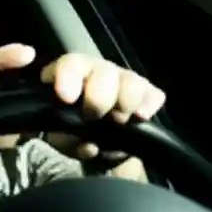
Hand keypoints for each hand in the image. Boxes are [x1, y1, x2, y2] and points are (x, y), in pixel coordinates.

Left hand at [38, 53, 165, 160]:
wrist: (92, 138)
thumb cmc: (67, 129)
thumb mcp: (57, 136)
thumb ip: (65, 140)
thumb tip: (89, 147)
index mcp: (69, 74)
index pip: (69, 64)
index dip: (69, 78)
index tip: (67, 98)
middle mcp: (98, 70)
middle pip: (104, 72)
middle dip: (99, 98)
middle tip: (92, 117)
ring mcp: (125, 79)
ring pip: (131, 81)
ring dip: (125, 103)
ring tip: (118, 121)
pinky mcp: (148, 93)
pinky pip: (154, 95)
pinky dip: (148, 108)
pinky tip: (138, 119)